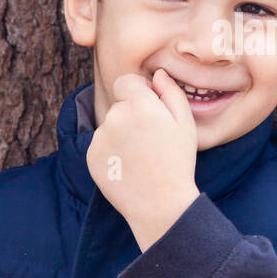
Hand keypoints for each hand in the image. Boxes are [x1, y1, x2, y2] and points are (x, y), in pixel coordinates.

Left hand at [86, 69, 199, 248]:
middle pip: (119, 105)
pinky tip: (129, 167)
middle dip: (132, 115)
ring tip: (142, 157)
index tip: (150, 109)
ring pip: (110, 126)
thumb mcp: (185, 123)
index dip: (138, 92)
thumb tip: (157, 74)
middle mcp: (115, 116)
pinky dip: (112, 152)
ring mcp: (100, 137)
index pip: (125, 81)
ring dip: (122, 134)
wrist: (160, 203)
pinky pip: (101, 146)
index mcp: (139, 103)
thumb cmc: (178, 161)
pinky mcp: (91, 156)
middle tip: (151, 140)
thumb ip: (171, 91)